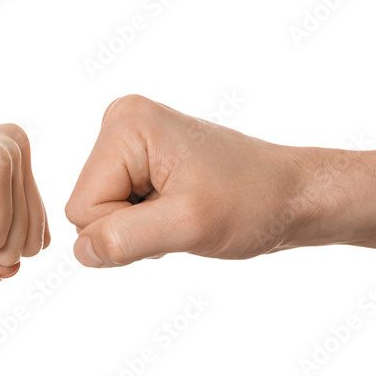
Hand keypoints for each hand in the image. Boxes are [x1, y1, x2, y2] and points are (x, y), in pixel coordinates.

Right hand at [65, 95, 314, 267]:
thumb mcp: (188, 225)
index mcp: (126, 124)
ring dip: (142, 231)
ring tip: (186, 213)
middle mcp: (122, 123)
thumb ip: (125, 239)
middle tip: (182, 217)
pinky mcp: (142, 162)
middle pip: (86, 210)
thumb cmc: (253, 203)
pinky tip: (182, 212)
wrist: (296, 196)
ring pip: (101, 217)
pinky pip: (118, 213)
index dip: (125, 229)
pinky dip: (149, 226)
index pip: (82, 208)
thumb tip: (80, 251)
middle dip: (133, 229)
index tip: (175, 214)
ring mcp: (131, 143)